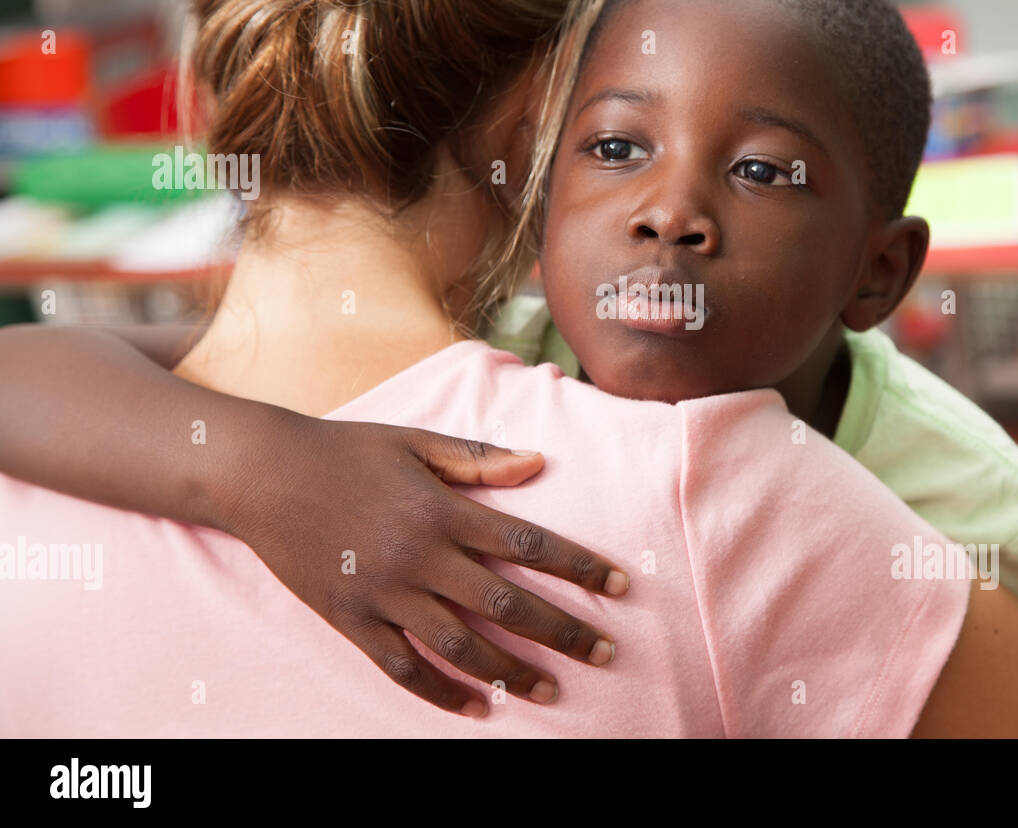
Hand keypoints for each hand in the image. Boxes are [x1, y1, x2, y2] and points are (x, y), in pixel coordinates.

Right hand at [224, 412, 626, 717]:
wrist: (263, 474)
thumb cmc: (346, 450)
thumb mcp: (416, 441)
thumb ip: (478, 457)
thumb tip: (539, 462)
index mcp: (443, 509)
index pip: (529, 543)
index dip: (580, 566)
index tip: (621, 585)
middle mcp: (421, 556)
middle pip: (506, 603)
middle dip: (562, 630)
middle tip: (605, 652)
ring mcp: (385, 593)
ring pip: (460, 645)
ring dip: (510, 672)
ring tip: (551, 690)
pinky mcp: (352, 620)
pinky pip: (402, 666)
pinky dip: (440, 692)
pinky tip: (476, 709)